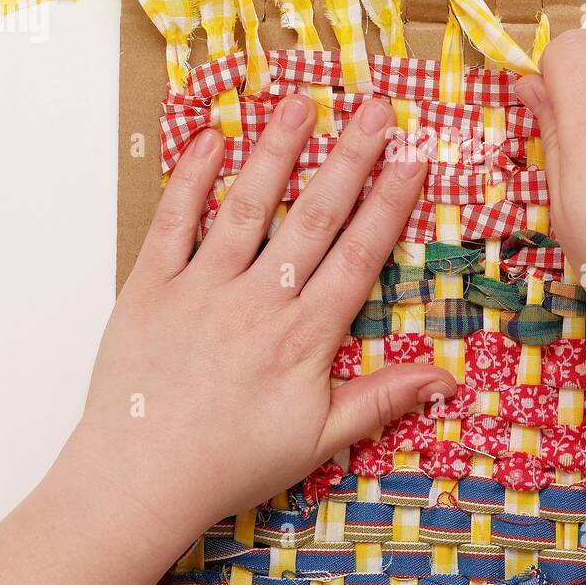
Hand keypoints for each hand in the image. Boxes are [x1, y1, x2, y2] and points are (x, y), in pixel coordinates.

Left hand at [65, 95, 454, 557]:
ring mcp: (201, 289)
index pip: (358, 255)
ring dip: (276, 151)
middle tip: (376, 107)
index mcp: (304, 337)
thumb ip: (381, 400)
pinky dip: (190, 179)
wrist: (139, 481)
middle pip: (313, 217)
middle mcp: (258, 302)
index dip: (390, 202)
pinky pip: (173, 223)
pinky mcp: (149, 288)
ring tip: (300, 103)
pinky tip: (210, 140)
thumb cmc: (232, 464)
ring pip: (246, 207)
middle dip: (349, 158)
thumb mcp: (318, 440)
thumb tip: (447, 379)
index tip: (414, 156)